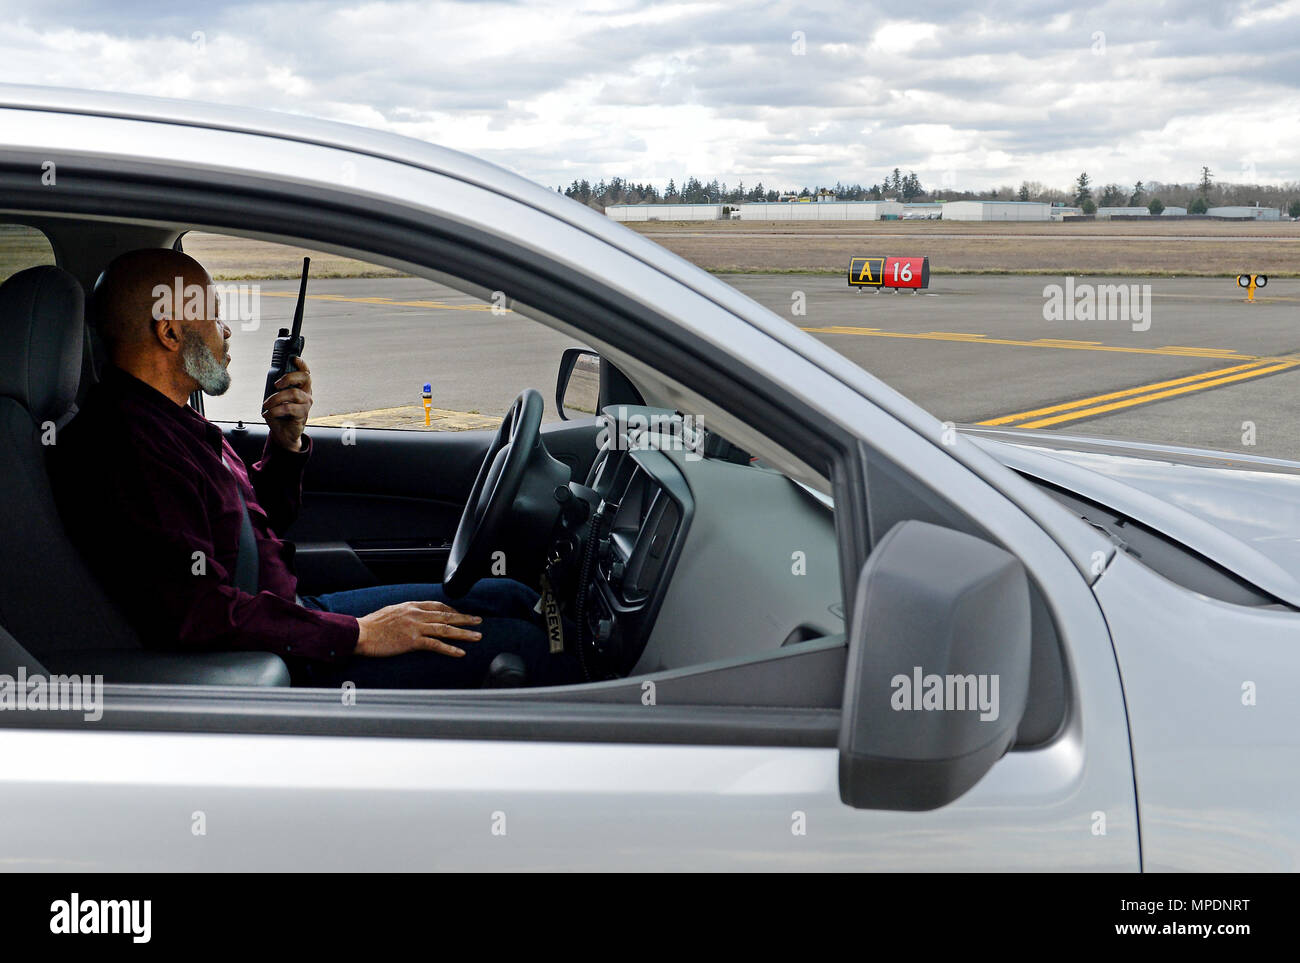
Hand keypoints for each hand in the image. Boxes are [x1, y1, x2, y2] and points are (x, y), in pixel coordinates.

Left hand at [263, 356, 312, 451]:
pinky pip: (289, 408)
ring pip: (294, 393)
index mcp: (302, 388)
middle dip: (289, 377)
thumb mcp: (277, 398)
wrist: (284, 434)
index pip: (306, 373)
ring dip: (276, 398)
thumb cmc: (281, 414)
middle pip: (305, 378)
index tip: (293, 359)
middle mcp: (307, 394)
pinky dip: (275, 410)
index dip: (302, 364)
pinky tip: (268, 414)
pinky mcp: (302, 415)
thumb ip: (278, 389)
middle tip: (276, 384)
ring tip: (266, 405)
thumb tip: (271, 380)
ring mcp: (306, 404)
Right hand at [355, 601, 482, 657]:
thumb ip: (405, 613)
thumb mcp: (391, 611)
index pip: (437, 605)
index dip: (452, 611)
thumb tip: (413, 617)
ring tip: (477, 636)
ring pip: (446, 629)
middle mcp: (416, 614)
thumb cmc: (371, 625)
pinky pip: (436, 645)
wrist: (360, 633)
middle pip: (447, 615)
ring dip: (464, 633)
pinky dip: (450, 649)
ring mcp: (416, 627)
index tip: (461, 615)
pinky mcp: (413, 641)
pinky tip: (461, 653)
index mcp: (411, 605)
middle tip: (479, 621)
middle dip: (465, 619)